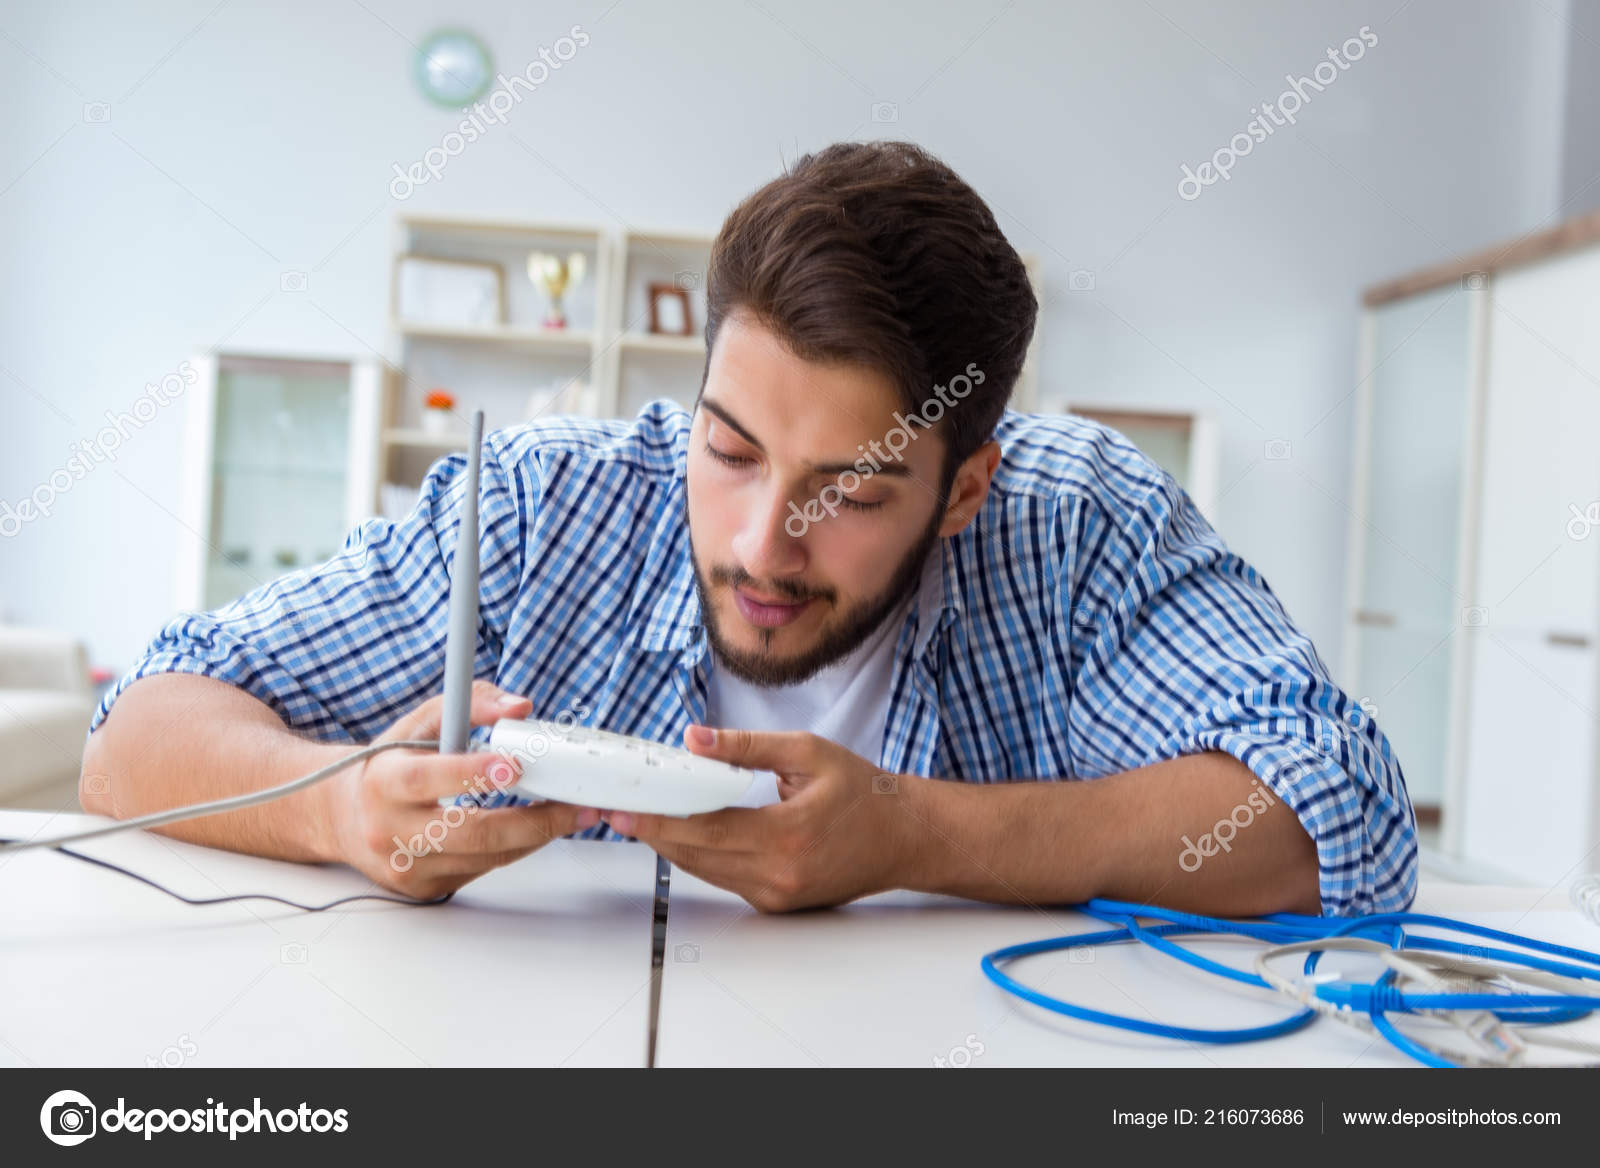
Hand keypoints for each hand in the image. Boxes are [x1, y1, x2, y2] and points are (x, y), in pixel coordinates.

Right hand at [323, 680, 599, 898]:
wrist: (345, 817)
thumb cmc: (390, 764)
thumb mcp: (420, 722)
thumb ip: (471, 704)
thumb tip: (519, 708)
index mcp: (384, 782)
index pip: (427, 780)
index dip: (471, 773)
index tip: (514, 766)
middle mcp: (390, 830)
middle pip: (470, 833)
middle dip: (532, 820)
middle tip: (574, 805)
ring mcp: (407, 867)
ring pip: (485, 857)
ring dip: (536, 836)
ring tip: (572, 814)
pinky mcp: (425, 888)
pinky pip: (482, 871)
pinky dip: (516, 849)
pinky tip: (536, 829)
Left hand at [605, 725, 918, 911]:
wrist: (903, 837)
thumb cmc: (863, 792)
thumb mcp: (808, 752)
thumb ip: (747, 747)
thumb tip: (695, 739)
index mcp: (788, 834)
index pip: (707, 830)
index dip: (659, 821)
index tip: (624, 810)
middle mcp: (780, 873)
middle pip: (697, 856)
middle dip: (654, 832)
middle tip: (618, 809)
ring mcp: (778, 895)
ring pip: (706, 871)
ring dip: (672, 845)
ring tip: (642, 817)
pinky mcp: (777, 904)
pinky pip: (725, 879)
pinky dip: (702, 856)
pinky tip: (685, 832)